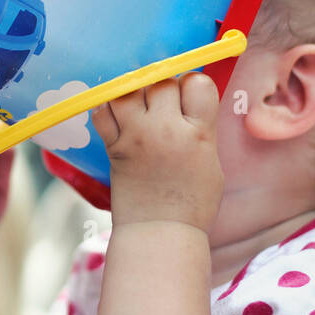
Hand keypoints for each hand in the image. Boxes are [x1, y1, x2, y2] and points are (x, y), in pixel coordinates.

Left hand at [92, 72, 222, 230]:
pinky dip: (107, 108)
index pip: (197, 82)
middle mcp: (166, 129)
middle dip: (163, 85)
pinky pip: (103, 112)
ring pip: (129, 89)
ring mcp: (136, 136)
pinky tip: (117, 116)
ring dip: (133, 91)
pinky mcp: (114, 147)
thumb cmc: (192, 204)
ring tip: (137, 105)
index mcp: (198, 133)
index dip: (192, 84)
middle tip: (161, 102)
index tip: (189, 96)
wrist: (160, 233)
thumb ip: (203, 129)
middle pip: (161, 81)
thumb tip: (191, 105)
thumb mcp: (211, 162)